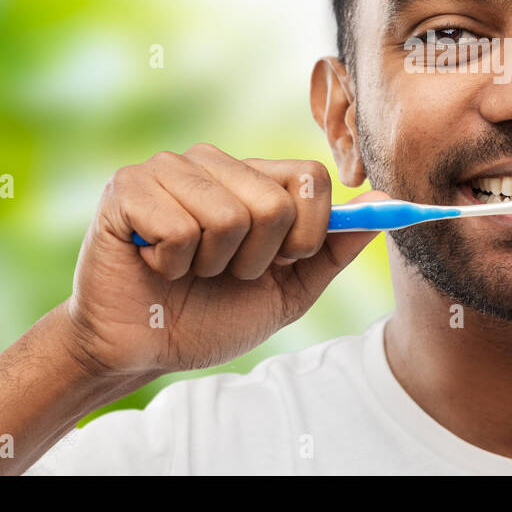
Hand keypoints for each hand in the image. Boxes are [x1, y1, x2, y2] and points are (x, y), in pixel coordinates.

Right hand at [61, 144, 386, 376]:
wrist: (140, 349)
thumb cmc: (210, 316)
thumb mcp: (289, 289)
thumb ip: (335, 246)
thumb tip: (385, 200)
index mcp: (254, 178)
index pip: (312, 176)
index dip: (308, 234)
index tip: (280, 261)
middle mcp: (213, 162)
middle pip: (275, 202)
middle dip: (256, 259)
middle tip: (221, 271)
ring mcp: (168, 168)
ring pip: (229, 216)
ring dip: (212, 264)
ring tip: (187, 268)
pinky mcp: (127, 186)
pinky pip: (178, 228)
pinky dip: (171, 263)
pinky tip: (155, 263)